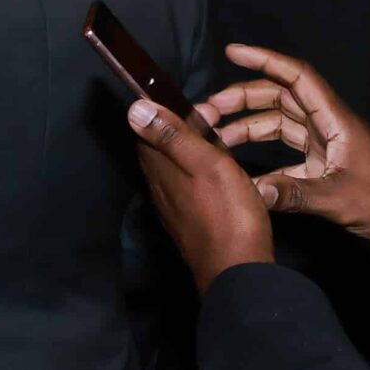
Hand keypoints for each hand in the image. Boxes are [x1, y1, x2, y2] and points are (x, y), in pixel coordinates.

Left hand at [129, 94, 273, 292]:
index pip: (145, 131)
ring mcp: (172, 209)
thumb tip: (133, 109)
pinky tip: (216, 176)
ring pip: (173, 171)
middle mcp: (158, 189)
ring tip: (217, 141)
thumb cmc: (226, 212)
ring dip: (188, 152)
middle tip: (208, 117)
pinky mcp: (188, 224)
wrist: (237, 270)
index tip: (182, 98)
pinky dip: (197, 174)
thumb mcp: (204, 163)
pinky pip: (186, 189)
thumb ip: (172, 135)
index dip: (160, 111)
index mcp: (159, 170)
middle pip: (159, 150)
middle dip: (176, 129)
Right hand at [200, 44, 369, 274]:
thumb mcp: (341, 199)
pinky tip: (241, 175)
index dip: (265, 60)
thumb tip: (250, 191)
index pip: (297, 77)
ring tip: (215, 139)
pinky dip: (263, 163)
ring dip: (248, 129)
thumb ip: (295, 194)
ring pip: (279, 127)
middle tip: (205, 112)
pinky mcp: (324, 172)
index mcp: (336, 120)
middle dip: (243, 100)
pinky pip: (286, 159)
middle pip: (280, 101)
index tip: (231, 51)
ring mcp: (326, 150)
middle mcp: (328, 128)